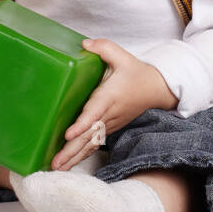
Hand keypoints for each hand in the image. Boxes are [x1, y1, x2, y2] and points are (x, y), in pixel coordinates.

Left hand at [49, 37, 177, 170]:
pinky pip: (94, 144)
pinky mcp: (109, 129)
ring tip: (56, 168)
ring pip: (91, 144)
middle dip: (72, 150)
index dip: (82, 124)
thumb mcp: (123, 56)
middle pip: (89, 135)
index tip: (69, 134)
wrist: (157, 90)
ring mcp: (110, 124)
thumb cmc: (137, 72)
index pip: (95, 112)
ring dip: (74, 158)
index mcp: (110, 96)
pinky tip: (67, 164)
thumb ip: (104, 47)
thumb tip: (84, 43)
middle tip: (55, 163)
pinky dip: (81, 156)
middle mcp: (109, 114)